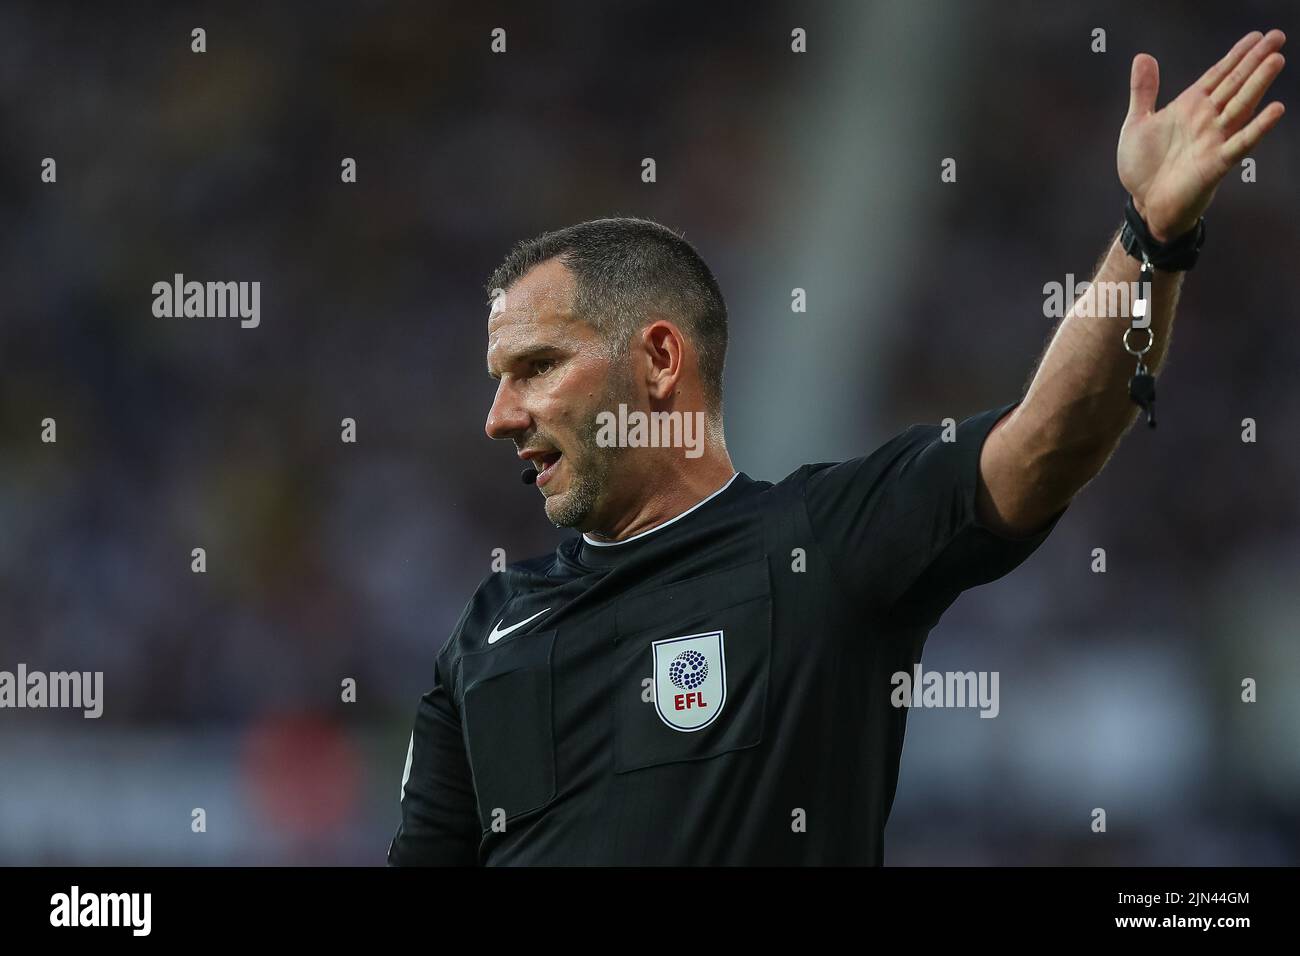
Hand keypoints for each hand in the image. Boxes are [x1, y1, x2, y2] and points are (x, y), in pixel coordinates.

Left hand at [1117, 30, 1286, 241]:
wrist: (1144, 205)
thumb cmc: (1143, 168)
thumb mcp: (1136, 123)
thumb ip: (1143, 91)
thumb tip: (1143, 56)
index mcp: (1190, 107)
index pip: (1218, 75)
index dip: (1236, 55)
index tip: (1256, 35)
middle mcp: (1206, 119)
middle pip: (1235, 83)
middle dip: (1255, 60)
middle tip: (1278, 36)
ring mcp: (1213, 139)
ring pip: (1241, 105)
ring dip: (1258, 83)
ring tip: (1276, 60)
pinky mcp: (1216, 163)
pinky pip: (1240, 143)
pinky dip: (1257, 127)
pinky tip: (1275, 109)